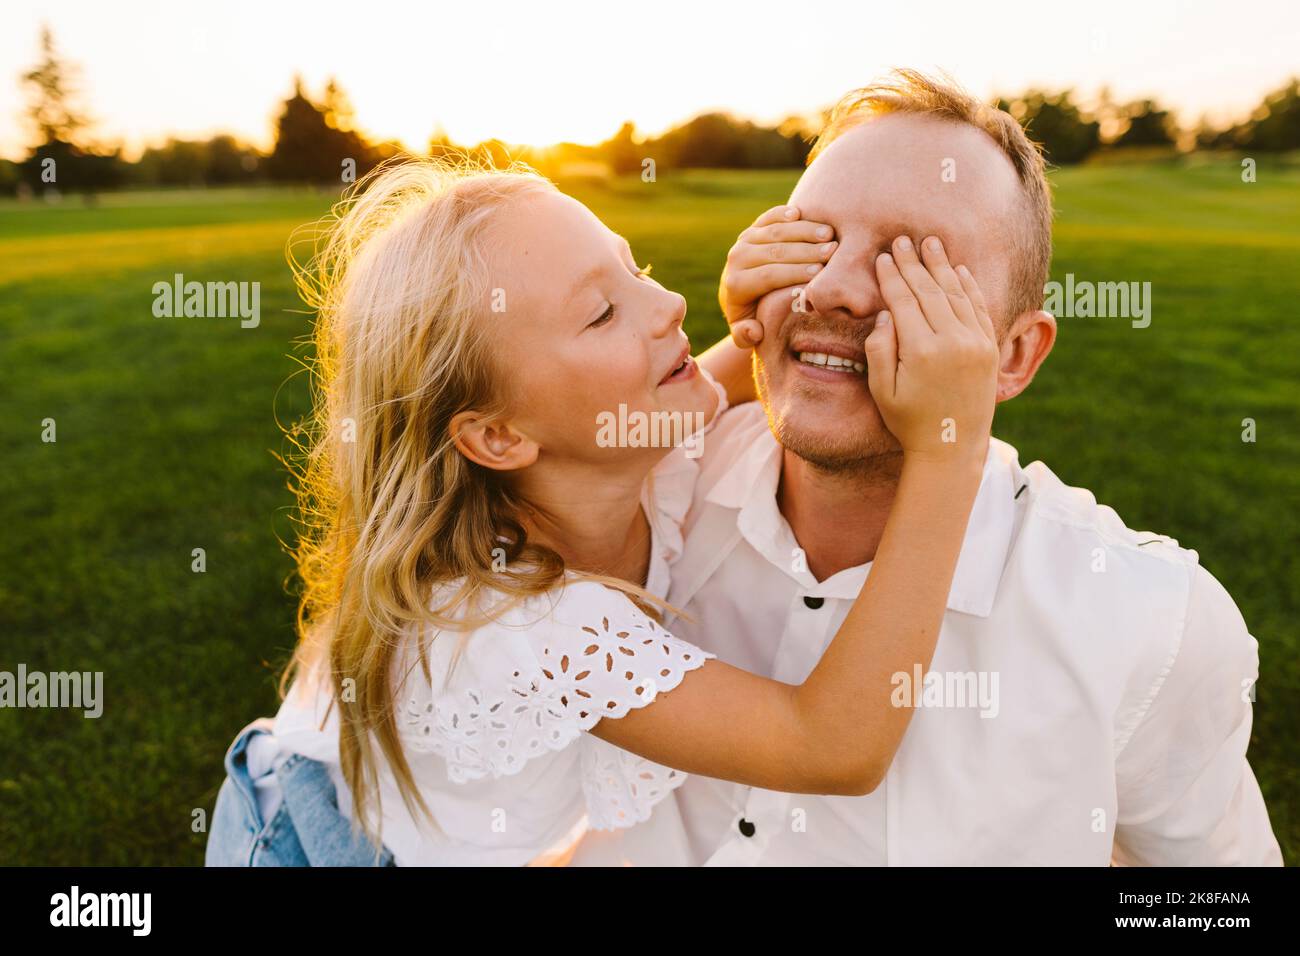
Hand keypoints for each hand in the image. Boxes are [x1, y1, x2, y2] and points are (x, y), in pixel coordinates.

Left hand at [719, 205, 836, 347]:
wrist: (738, 294)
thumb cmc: (752, 316)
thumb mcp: (745, 333)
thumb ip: (745, 336)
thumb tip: (754, 331)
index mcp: (736, 284)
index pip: (768, 275)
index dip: (794, 272)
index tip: (820, 272)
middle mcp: (737, 258)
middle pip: (775, 250)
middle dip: (806, 250)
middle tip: (832, 251)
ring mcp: (744, 240)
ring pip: (775, 231)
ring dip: (804, 230)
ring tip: (829, 234)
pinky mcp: (753, 227)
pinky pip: (770, 217)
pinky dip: (785, 213)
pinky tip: (803, 213)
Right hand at [862, 235, 999, 464]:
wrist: (952, 446)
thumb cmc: (909, 421)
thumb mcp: (882, 391)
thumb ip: (880, 350)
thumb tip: (886, 314)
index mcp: (921, 351)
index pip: (904, 301)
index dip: (892, 276)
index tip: (883, 258)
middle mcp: (952, 341)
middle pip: (929, 291)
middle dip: (914, 263)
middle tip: (903, 240)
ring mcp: (975, 343)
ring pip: (956, 294)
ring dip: (942, 266)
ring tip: (930, 244)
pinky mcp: (989, 348)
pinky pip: (978, 308)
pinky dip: (969, 286)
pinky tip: (958, 270)